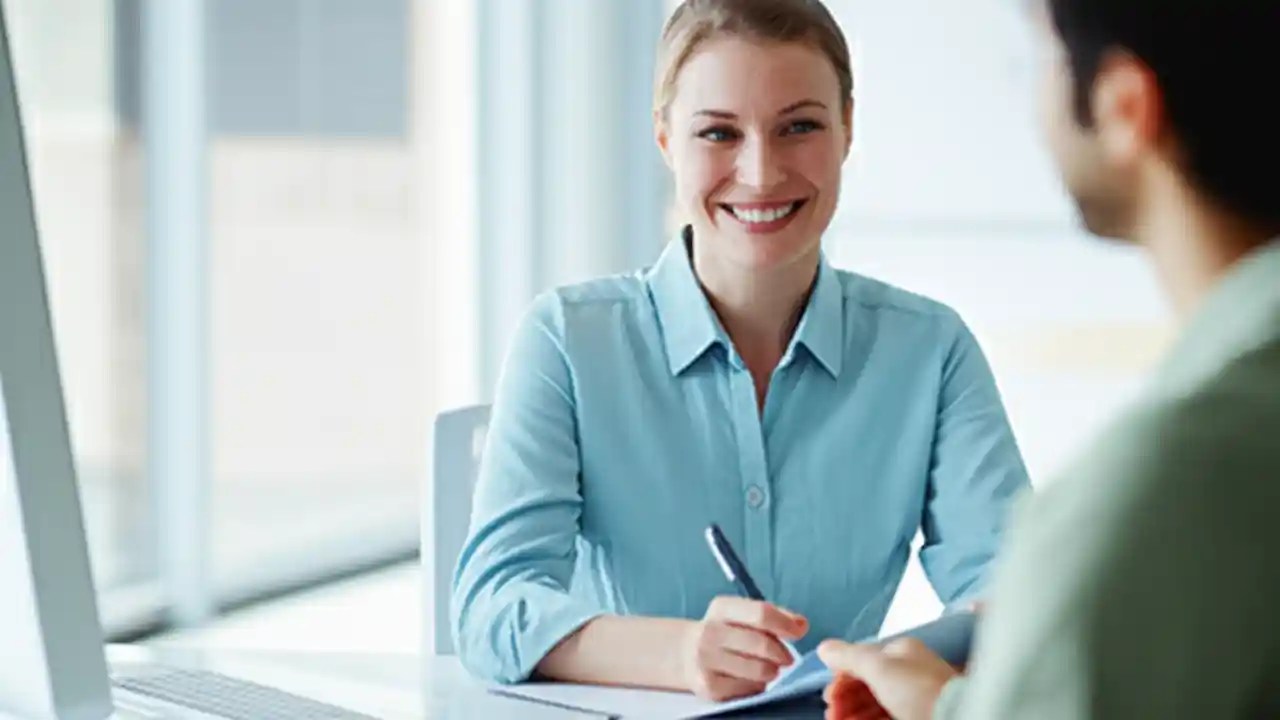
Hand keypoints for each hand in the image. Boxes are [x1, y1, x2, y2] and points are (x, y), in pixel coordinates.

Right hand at [680, 596, 807, 700]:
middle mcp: (710, 632)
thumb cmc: (725, 631)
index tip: (798, 632)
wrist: (684, 653)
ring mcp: (707, 660)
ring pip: (759, 670)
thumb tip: (802, 625)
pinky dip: (758, 685)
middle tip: (785, 658)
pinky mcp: (709, 687)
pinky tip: (751, 679)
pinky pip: (749, 689)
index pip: (761, 613)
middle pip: (762, 644)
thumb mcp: (742, 614)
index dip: (785, 624)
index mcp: (722, 608)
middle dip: (782, 653)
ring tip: (768, 668)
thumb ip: (774, 615)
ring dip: (772, 671)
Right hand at [817, 637, 958, 719]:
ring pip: (874, 703)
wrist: (957, 717)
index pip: (862, 661)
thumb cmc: (919, 690)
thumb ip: (849, 657)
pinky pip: (885, 716)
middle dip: (844, 699)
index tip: (828, 698)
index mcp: (901, 652)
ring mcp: (913, 697)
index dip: (841, 678)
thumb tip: (824, 648)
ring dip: (852, 713)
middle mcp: (907, 672)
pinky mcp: (916, 716)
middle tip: (832, 714)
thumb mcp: (878, 667)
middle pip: (866, 684)